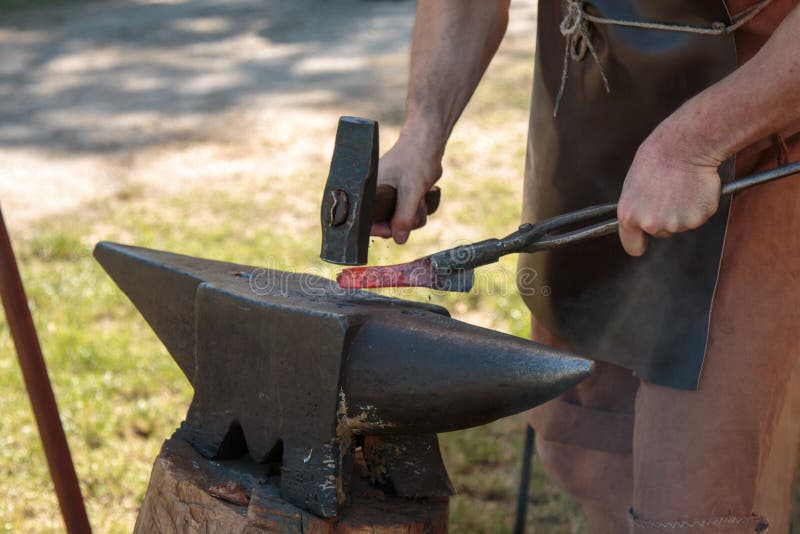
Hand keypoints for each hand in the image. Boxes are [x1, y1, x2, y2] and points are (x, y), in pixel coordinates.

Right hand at [371, 134, 442, 243]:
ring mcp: (387, 198)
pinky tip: (423, 199)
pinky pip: (407, 216)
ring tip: (420, 200)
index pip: (366, 222)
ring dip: (414, 217)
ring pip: (399, 222)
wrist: (428, 145)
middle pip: (385, 225)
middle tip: (415, 209)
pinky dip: (417, 212)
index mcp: (366, 192)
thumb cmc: (415, 161)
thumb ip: (404, 216)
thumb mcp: (411, 191)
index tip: (396, 229)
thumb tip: (399, 239)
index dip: (381, 229)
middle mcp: (373, 196)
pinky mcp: (398, 198)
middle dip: (403, 223)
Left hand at [617, 126, 722, 255]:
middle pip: (659, 233)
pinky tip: (693, 187)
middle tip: (666, 193)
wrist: (685, 145)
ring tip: (679, 187)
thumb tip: (640, 221)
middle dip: (664, 218)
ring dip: (681, 210)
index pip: (632, 246)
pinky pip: (698, 216)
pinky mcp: (699, 217)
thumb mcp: (633, 187)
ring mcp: (677, 223)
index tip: (642, 240)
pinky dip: (698, 205)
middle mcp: (651, 224)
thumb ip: (636, 209)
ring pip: (680, 224)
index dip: (638, 242)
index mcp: (629, 217)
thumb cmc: (657, 159)